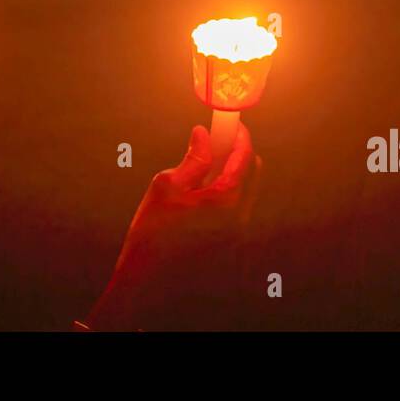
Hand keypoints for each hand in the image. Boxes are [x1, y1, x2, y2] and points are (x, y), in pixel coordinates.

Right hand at [87, 123, 260, 329]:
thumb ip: (193, 159)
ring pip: (247, 190)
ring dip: (232, 172)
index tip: (230, 124)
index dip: (239, 135)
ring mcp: (238, 232)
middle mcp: (241, 216)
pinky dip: (228, 191)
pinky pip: (238, 207)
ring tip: (204, 168)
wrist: (146, 276)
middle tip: (217, 142)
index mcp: (227, 200)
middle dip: (238, 153)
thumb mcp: (167, 186)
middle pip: (253, 172)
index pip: (245, 157)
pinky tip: (203, 192)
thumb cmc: (152, 232)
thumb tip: (203, 135)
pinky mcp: (231, 241)